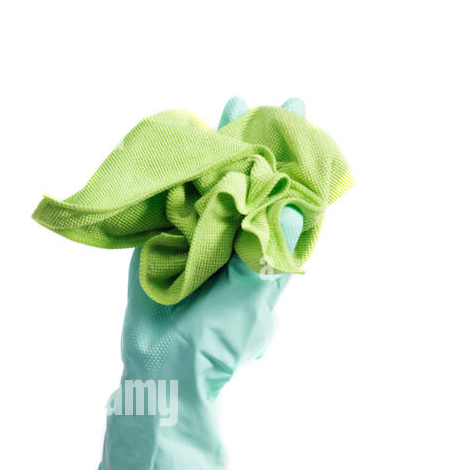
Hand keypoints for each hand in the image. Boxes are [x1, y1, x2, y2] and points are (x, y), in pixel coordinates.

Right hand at [100, 95, 307, 469]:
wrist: (165, 369)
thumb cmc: (220, 343)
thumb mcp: (255, 299)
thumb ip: (268, 251)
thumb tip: (290, 201)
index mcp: (266, 252)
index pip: (286, 196)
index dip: (296, 160)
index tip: (305, 119)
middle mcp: (237, 238)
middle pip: (250, 179)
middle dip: (259, 139)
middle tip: (274, 99)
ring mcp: (200, 235)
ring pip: (212, 180)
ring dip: (220, 142)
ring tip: (232, 101)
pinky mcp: (164, 237)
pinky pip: (172, 195)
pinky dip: (176, 168)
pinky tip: (181, 135)